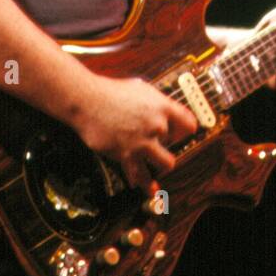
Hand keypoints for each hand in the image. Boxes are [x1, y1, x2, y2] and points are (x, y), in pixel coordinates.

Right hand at [70, 75, 195, 189]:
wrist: (86, 100)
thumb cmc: (109, 91)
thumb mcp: (140, 88)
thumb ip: (154, 101)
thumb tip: (160, 107)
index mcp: (162, 106)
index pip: (188, 123)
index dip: (186, 130)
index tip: (183, 134)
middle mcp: (156, 125)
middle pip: (176, 144)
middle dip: (169, 146)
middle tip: (161, 146)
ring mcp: (142, 141)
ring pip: (165, 163)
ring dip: (161, 165)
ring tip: (158, 166)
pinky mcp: (126, 154)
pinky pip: (140, 175)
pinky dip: (143, 183)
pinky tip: (146, 188)